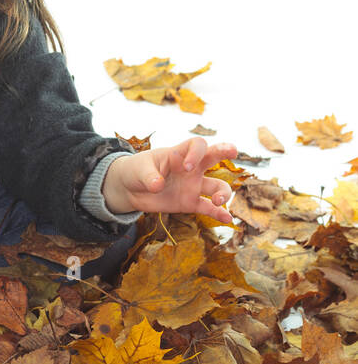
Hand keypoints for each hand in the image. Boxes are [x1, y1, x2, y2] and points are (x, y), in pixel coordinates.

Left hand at [102, 137, 237, 224]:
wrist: (130, 189)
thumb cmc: (136, 171)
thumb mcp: (139, 170)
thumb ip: (149, 176)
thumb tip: (158, 186)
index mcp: (179, 154)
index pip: (197, 145)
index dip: (197, 153)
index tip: (187, 166)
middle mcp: (191, 168)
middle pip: (213, 156)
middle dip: (225, 151)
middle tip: (232, 151)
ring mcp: (192, 186)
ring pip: (216, 186)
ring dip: (222, 193)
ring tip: (217, 201)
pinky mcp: (189, 203)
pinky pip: (208, 208)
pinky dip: (218, 213)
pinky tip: (227, 219)